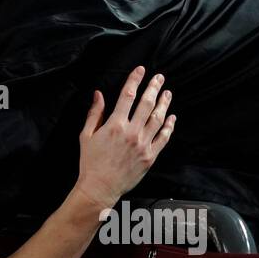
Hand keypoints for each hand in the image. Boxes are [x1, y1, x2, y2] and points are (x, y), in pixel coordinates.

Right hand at [75, 65, 175, 209]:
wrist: (100, 187)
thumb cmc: (90, 162)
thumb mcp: (86, 135)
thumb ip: (94, 113)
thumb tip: (99, 94)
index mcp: (115, 124)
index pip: (128, 95)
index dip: (135, 80)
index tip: (141, 70)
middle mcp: (131, 132)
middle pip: (146, 104)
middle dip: (154, 87)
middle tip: (159, 77)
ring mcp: (143, 144)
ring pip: (158, 119)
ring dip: (164, 103)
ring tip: (167, 93)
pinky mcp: (150, 156)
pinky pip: (163, 138)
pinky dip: (169, 126)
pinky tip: (172, 117)